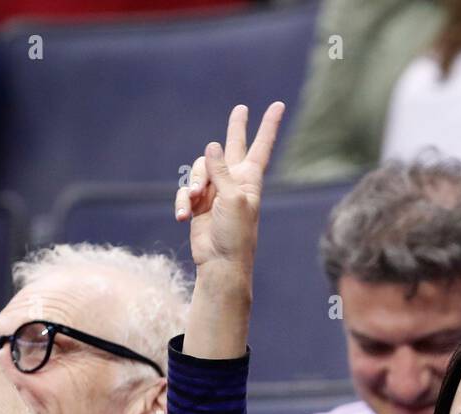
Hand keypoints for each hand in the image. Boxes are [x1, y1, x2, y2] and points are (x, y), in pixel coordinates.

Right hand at [175, 102, 284, 271]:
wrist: (220, 262)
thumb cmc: (235, 233)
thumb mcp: (233, 198)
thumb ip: (222, 170)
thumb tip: (211, 145)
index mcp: (249, 178)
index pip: (261, 146)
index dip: (269, 126)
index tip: (278, 105)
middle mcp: (233, 180)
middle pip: (234, 147)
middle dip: (236, 128)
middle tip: (241, 109)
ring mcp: (215, 191)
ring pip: (199, 170)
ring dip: (193, 184)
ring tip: (194, 201)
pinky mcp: (198, 204)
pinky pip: (186, 192)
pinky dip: (182, 201)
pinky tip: (183, 216)